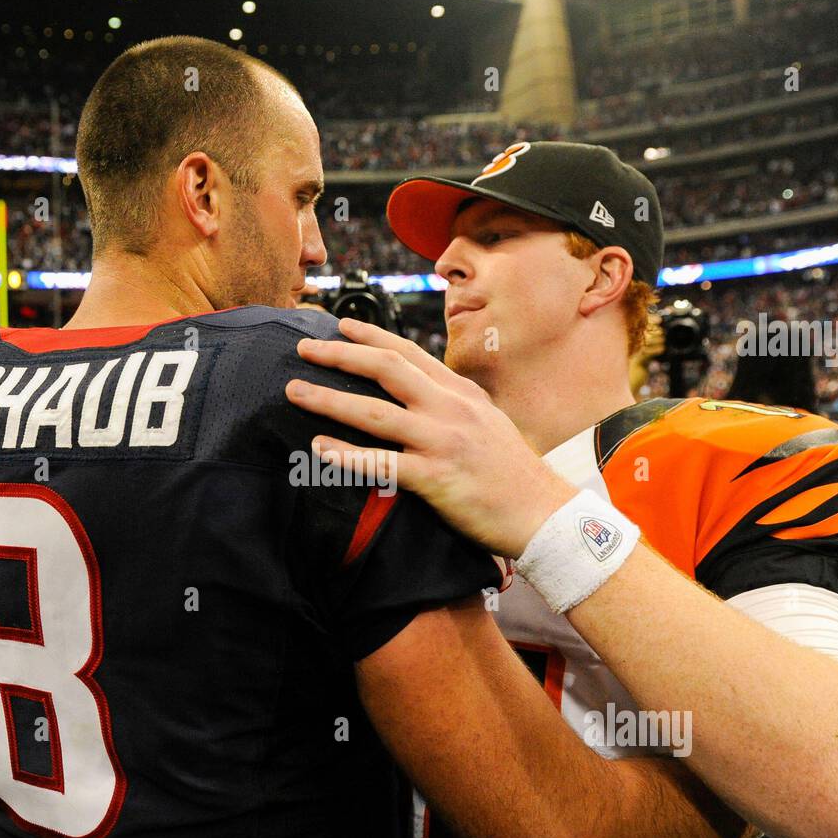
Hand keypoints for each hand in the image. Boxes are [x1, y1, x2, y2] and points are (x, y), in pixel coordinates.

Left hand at [285, 317, 577, 557]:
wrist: (544, 513)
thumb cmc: (513, 473)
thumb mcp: (487, 421)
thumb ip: (454, 403)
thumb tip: (423, 392)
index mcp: (460, 392)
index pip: (408, 353)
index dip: (371, 336)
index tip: (340, 325)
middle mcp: (449, 408)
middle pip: (385, 369)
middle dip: (339, 354)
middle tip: (302, 349)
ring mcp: (442, 441)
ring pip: (374, 412)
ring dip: (328, 399)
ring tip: (294, 392)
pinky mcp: (436, 478)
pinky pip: (382, 463)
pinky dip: (347, 455)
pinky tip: (318, 449)